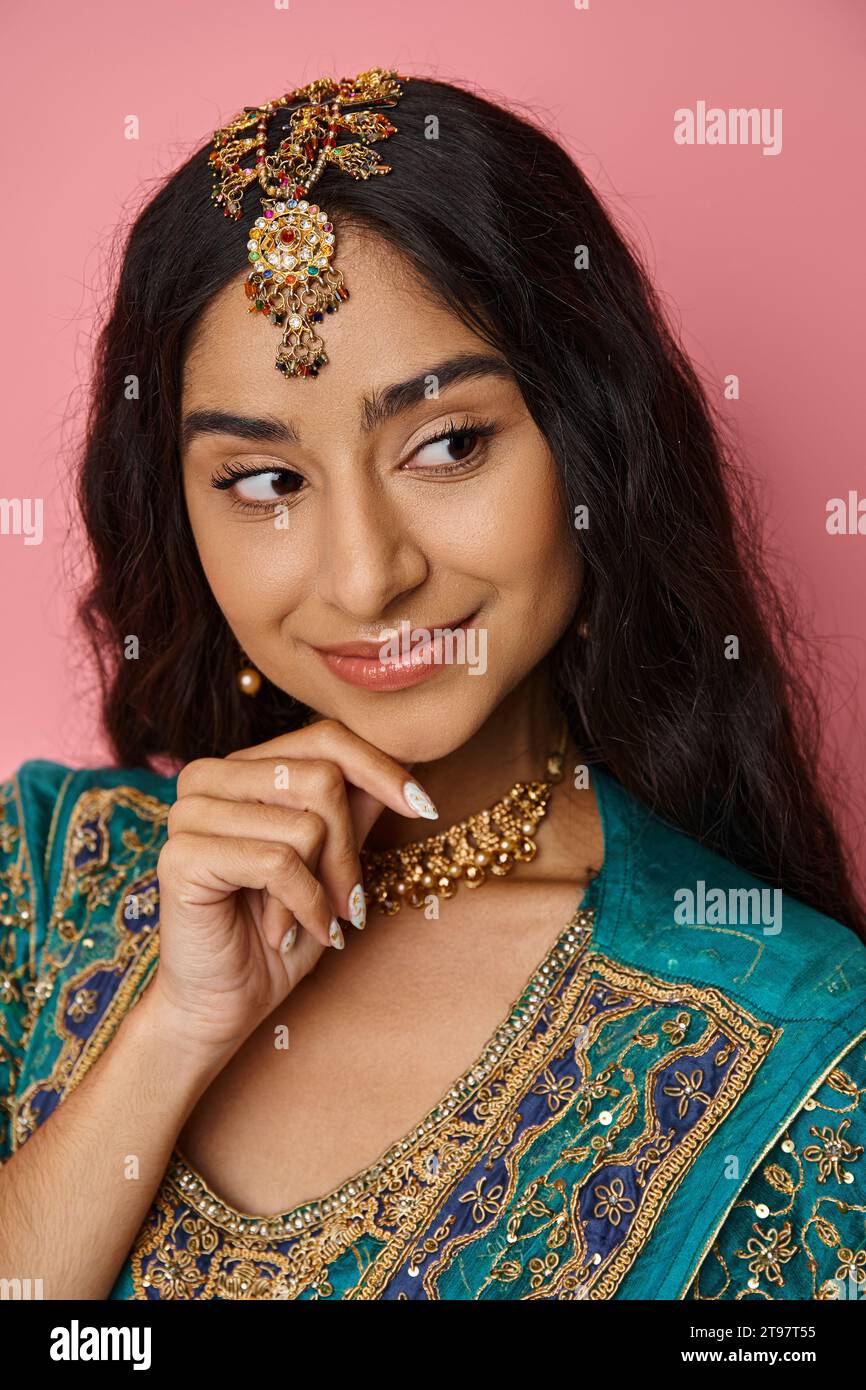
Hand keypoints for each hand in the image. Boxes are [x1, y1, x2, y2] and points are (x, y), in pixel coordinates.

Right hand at [147, 718, 437, 1058]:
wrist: (220, 1004)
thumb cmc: (279, 933)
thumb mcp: (331, 863)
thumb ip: (354, 808)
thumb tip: (405, 753)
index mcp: (240, 768)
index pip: (324, 737)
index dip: (381, 768)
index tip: (424, 805)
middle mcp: (208, 778)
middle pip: (322, 777)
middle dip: (350, 849)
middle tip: (347, 903)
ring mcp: (189, 813)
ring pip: (307, 822)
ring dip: (325, 886)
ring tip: (311, 920)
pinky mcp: (183, 855)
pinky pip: (279, 863)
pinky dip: (303, 906)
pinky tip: (289, 935)